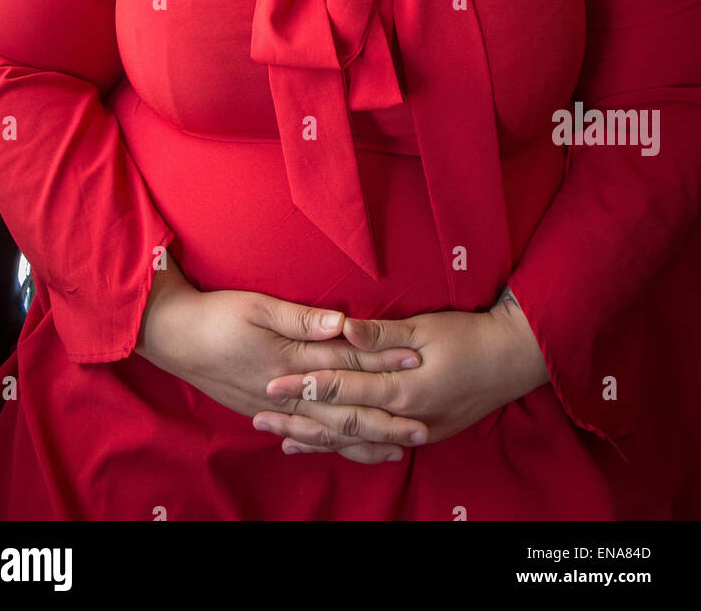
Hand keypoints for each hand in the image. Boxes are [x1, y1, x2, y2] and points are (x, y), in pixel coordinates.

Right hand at [134, 267, 422, 441]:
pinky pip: (303, 435)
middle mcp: (286, 390)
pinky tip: (345, 451)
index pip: (347, 364)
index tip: (418, 364)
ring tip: (396, 450)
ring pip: (326, 430)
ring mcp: (274, 406)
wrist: (173, 337)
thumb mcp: (258, 305)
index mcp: (289, 359)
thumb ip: (301, 318)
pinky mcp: (263, 411)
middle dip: (385, 420)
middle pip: (344, 409)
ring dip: (362, 440)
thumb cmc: (217, 314)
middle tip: (422, 430)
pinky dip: (328, 446)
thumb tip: (341, 323)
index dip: (384, 365)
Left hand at [253, 302, 550, 463]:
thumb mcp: (426, 328)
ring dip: (318, 439)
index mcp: (404, 387)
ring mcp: (416, 430)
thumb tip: (343, 327)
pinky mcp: (424, 433)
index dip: (306, 386)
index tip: (273, 384)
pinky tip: (327, 445)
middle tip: (261, 414)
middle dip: (301, 419)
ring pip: (357, 440)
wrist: (512, 361)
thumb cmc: (470, 336)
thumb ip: (383, 334)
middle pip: (343, 421)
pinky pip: (377, 445)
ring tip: (282, 439)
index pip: (345, 388)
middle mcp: (406, 416)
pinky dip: (349, 446)